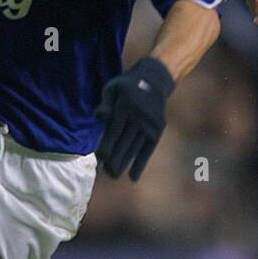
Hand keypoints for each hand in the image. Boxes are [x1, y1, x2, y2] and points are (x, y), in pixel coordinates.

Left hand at [95, 57, 175, 180]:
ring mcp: (150, 124)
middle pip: (125, 142)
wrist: (154, 81)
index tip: (100, 157)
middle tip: (106, 172)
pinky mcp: (157, 130)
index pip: (115, 130)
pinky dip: (140, 164)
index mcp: (126, 106)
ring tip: (114, 175)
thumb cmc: (127, 86)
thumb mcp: (113, 87)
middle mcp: (140, 116)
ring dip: (125, 163)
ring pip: (135, 148)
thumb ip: (105, 103)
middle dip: (115, 158)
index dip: (107, 145)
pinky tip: (133, 177)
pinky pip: (148, 150)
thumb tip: (99, 116)